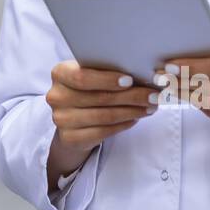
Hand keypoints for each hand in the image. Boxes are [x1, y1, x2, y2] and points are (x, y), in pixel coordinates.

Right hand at [45, 60, 158, 189]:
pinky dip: (123, 125)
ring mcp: (61, 119)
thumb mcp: (91, 74)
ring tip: (150, 107)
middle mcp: (56, 96)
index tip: (130, 80)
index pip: (82, 77)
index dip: (107, 80)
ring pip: (104, 116)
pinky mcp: (69, 138)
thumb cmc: (88, 89)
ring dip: (132, 111)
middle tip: (153, 95)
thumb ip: (107, 70)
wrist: (71, 118)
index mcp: (59, 73)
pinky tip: (135, 118)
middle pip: (99, 97)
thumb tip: (144, 71)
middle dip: (131, 96)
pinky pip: (102, 132)